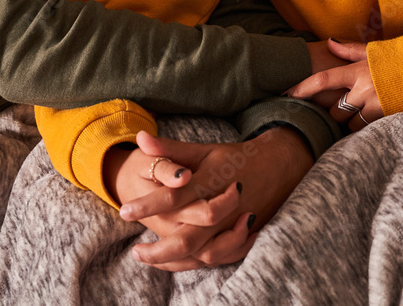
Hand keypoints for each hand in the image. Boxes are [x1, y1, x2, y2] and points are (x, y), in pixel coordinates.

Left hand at [104, 142, 243, 254]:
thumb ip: (170, 149)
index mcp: (209, 182)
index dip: (148, 205)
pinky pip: (215, 258)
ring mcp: (231, 227)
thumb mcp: (203, 150)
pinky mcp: (239, 237)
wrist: (278, 167)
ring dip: (173, 260)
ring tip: (146, 256)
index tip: (124, 211)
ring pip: (201, 254)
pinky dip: (193, 263)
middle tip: (135, 251)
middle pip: (187, 239)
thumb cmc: (234, 157)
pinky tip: (172, 261)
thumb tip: (139, 138)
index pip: (174, 197)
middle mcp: (221, 209)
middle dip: (159, 250)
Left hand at [286, 39, 382, 130]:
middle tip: (344, 104)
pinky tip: (371, 116)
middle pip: (335, 110)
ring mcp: (376, 106)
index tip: (290, 94)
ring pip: (350, 123)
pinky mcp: (387, 118)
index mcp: (358, 71)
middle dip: (335, 111)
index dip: (304, 87)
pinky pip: (366, 129)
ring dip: (350, 120)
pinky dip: (364, 125)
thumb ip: (350, 50)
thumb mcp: (373, 52)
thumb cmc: (397, 60)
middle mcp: (365, 90)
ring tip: (361, 109)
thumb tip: (329, 42)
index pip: (324, 80)